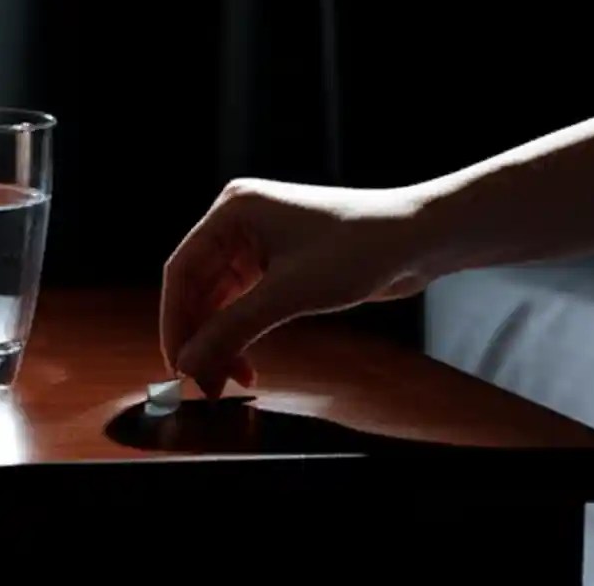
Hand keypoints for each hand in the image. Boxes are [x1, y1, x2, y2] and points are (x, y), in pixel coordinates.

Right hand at [160, 178, 434, 397]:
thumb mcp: (288, 294)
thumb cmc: (359, 248)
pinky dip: (242, 334)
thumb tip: (189, 364)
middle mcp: (239, 223)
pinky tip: (248, 364)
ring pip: (220, 301)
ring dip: (222, 341)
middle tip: (205, 383)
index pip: (182, 270)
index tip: (176, 365)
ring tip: (229, 381)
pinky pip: (244, 303)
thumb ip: (232, 330)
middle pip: (198, 289)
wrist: (418, 239)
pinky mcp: (279, 264)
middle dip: (201, 338)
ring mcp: (259, 243)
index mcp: (232, 211)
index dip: (175, 322)